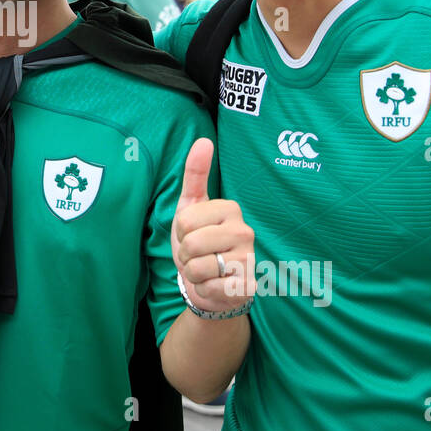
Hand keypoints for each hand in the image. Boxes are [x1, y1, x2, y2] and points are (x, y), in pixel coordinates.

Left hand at [171, 138, 254, 313]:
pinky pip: (209, 288)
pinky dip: (204, 289)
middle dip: (186, 254)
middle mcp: (245, 232)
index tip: (193, 234)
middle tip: (198, 255)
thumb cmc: (199, 243)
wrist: (210, 284)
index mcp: (231, 209)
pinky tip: (214, 285)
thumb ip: (195, 174)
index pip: (185, 221)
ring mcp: (249, 261)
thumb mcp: (191, 207)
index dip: (181, 233)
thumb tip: (204, 140)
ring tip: (206, 270)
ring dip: (193, 273)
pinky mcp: (247, 288)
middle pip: (191, 244)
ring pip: (198, 267)